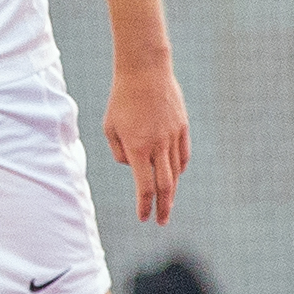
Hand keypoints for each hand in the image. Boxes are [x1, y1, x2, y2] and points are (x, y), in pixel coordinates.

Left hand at [105, 59, 189, 223]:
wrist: (145, 72)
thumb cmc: (121, 99)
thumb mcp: (110, 127)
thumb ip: (119, 152)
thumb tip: (131, 166)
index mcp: (138, 148)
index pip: (144, 187)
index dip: (144, 206)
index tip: (144, 218)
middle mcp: (158, 146)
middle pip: (165, 186)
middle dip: (163, 207)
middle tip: (162, 222)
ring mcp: (173, 136)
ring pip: (176, 171)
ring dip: (172, 190)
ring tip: (167, 202)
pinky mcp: (183, 127)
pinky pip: (183, 154)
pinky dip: (180, 168)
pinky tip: (175, 175)